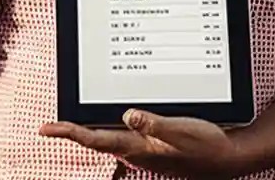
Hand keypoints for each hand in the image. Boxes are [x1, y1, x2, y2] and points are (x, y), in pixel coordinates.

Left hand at [40, 109, 246, 178]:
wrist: (227, 159)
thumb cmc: (207, 145)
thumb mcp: (182, 130)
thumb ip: (154, 124)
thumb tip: (128, 115)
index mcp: (139, 148)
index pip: (96, 139)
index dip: (69, 133)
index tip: (46, 128)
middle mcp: (137, 151)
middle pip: (96, 139)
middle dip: (73, 131)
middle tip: (50, 125)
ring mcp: (144, 150)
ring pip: (109, 138)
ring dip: (90, 130)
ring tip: (69, 123)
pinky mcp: (152, 146)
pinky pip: (124, 136)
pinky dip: (110, 127)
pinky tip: (112, 118)